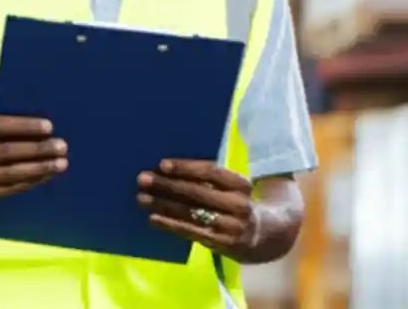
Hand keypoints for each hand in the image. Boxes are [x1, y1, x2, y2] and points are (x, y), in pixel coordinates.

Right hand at [0, 115, 66, 209]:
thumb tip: (34, 129)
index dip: (23, 126)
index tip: (48, 127)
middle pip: (5, 150)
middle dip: (38, 148)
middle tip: (62, 146)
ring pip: (10, 172)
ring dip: (39, 167)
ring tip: (61, 163)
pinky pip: (8, 188)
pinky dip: (30, 181)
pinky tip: (45, 176)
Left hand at [137, 159, 258, 255]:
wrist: (266, 238)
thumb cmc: (239, 204)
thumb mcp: (234, 189)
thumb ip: (209, 180)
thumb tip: (167, 169)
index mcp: (240, 185)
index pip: (212, 172)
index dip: (186, 167)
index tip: (162, 164)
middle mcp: (238, 205)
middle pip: (197, 192)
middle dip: (167, 185)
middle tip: (142, 179)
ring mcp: (230, 226)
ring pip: (191, 213)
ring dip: (163, 205)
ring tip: (141, 198)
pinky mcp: (221, 243)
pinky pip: (191, 232)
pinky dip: (170, 224)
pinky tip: (153, 218)